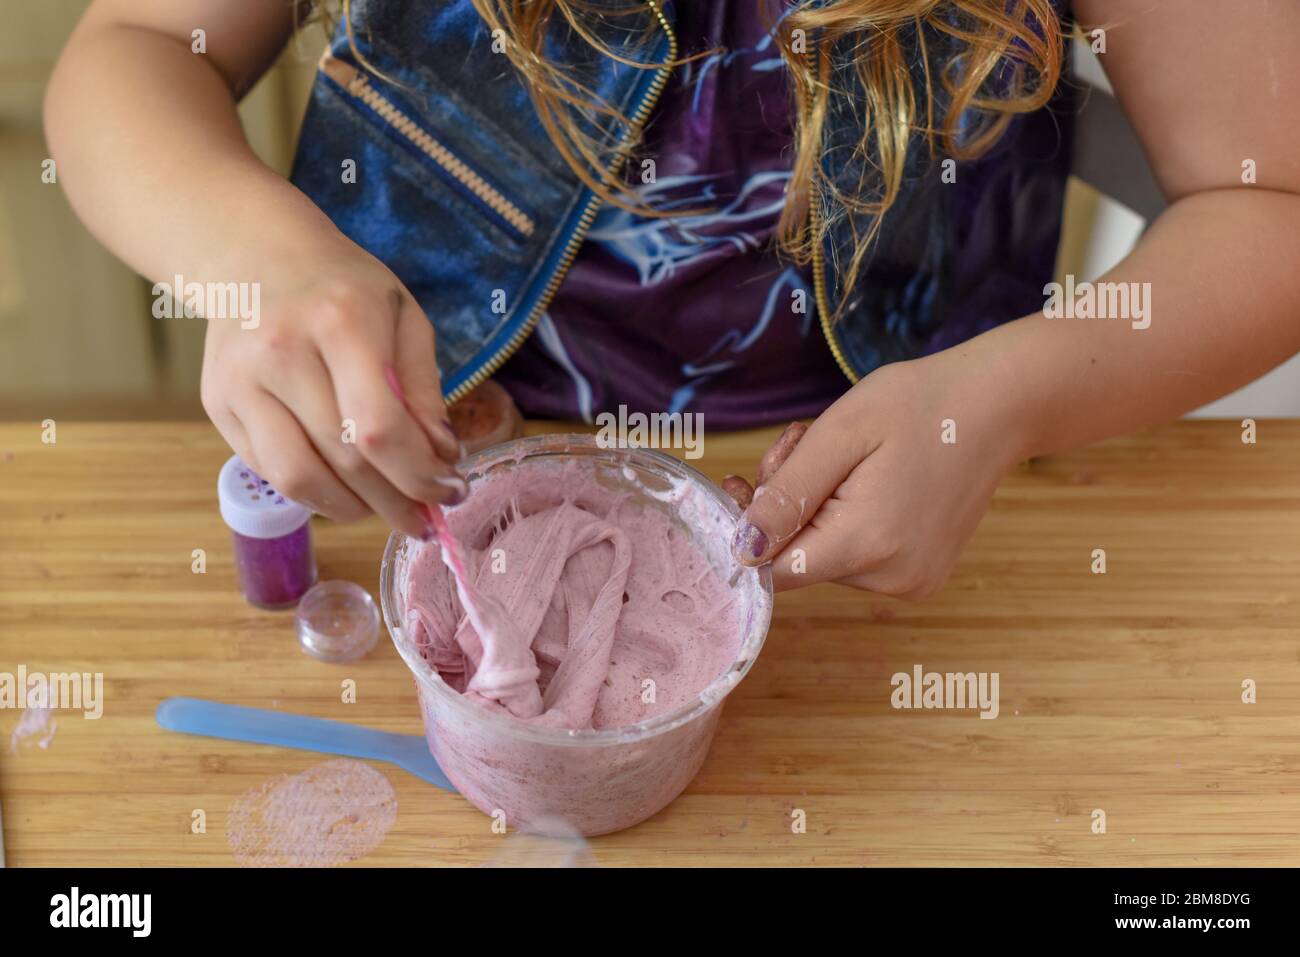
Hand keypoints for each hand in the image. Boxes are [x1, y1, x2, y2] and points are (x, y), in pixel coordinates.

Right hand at [200, 237, 463, 538]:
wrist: (255, 256)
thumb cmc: (344, 288)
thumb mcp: (404, 318)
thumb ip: (424, 389)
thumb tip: (442, 459)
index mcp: (339, 321)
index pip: (379, 427)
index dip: (420, 475)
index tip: (450, 492)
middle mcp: (280, 351)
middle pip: (345, 460)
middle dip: (396, 501)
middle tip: (426, 518)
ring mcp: (239, 381)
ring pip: (300, 479)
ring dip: (354, 510)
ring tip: (387, 508)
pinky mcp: (217, 404)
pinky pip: (271, 471)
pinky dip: (316, 493)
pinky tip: (347, 490)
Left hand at [726, 354, 1024, 594]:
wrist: (998, 406)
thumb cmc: (918, 405)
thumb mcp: (839, 434)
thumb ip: (788, 494)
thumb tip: (742, 548)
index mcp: (869, 544)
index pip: (776, 570)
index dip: (750, 530)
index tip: (745, 481)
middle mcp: (892, 578)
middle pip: (799, 560)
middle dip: (786, 504)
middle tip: (800, 442)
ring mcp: (912, 581)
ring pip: (825, 557)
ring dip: (814, 508)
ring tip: (842, 455)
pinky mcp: (920, 575)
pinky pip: (857, 557)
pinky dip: (845, 520)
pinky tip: (864, 478)